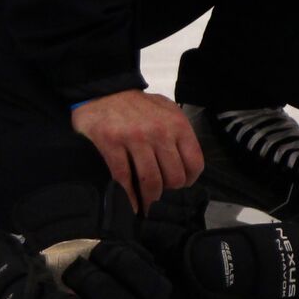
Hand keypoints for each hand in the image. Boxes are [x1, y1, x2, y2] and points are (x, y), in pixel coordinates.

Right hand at [71, 90, 203, 211]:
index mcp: (177, 124)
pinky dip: (128, 197)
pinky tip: (131, 205)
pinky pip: (124, 178)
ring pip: (151, 181)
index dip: (188, 181)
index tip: (179, 187)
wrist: (104, 92)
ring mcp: (135, 137)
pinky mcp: (112, 143)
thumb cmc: (138, 107)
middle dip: (168, 192)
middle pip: (174, 177)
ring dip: (149, 199)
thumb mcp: (167, 112)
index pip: (194, 163)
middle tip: (160, 197)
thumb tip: (185, 169)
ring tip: (147, 206)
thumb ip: (179, 135)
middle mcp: (159, 131)